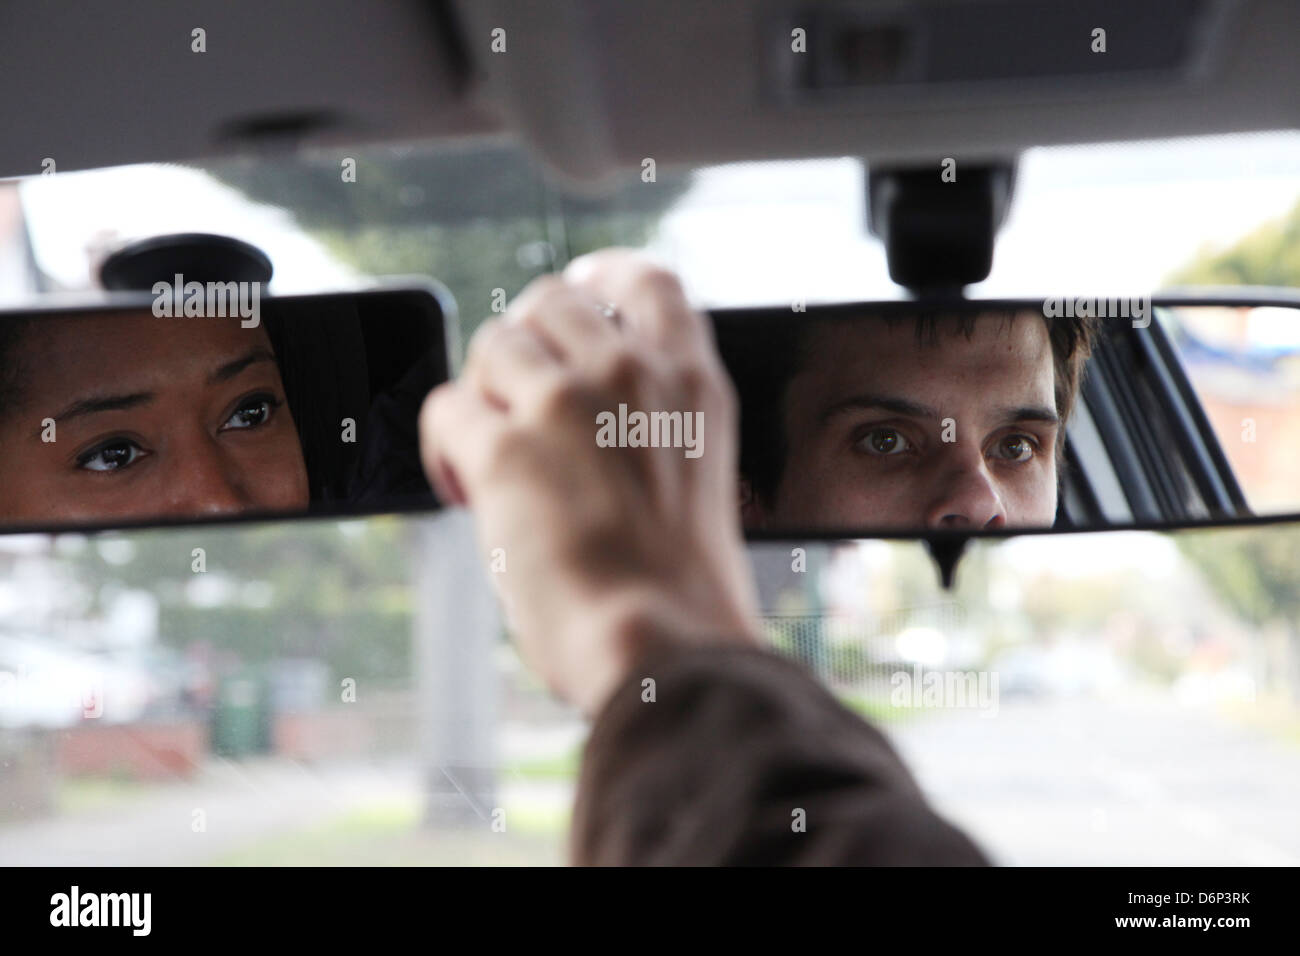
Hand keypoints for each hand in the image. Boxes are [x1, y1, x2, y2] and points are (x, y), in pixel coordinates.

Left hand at [419, 250, 761, 714]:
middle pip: (548, 300)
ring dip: (483, 393)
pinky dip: (443, 447)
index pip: (644, 280)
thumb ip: (652, 423)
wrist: (665, 644)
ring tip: (490, 452)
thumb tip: (585, 413)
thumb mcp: (696, 475)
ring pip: (491, 345)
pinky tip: (460, 486)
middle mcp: (630, 374)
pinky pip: (446, 408)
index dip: (601, 277)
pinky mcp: (505, 450)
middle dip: (524, 342)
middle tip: (516, 397)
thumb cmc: (682, 588)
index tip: (580, 289)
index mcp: (690, 382)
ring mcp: (566, 404)